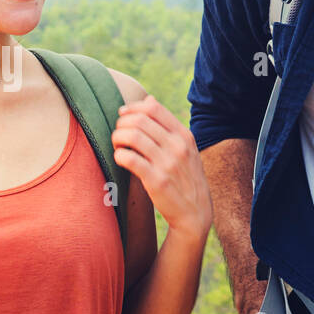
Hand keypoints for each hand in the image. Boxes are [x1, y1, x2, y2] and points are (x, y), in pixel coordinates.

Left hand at [110, 95, 212, 240]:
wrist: (195, 213)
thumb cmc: (186, 179)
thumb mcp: (187, 150)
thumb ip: (168, 126)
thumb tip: (149, 100)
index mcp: (185, 136)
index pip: (153, 108)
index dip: (132, 108)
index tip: (123, 116)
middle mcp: (178, 147)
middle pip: (139, 120)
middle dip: (122, 124)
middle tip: (119, 134)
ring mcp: (168, 163)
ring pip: (132, 136)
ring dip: (117, 138)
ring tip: (118, 146)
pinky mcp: (156, 180)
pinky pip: (129, 159)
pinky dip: (118, 155)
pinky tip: (120, 159)